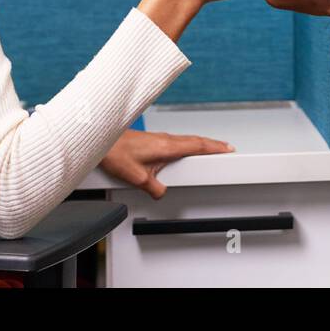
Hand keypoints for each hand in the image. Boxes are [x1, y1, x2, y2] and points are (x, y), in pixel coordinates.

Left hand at [99, 129, 233, 198]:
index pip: (197, 145)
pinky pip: (176, 140)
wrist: (101, 140)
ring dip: (200, 143)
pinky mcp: (152, 139)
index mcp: (167, 146)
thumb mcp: (137, 178)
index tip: (227, 148)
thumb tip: (162, 193)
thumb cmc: (115, 153)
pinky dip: (187, 143)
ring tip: (210, 149)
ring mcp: (159, 138)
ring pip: (186, 140)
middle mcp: (165, 139)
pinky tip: (184, 149)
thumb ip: (154, 188)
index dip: (214, 147)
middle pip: (195, 140)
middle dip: (212, 144)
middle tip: (226, 148)